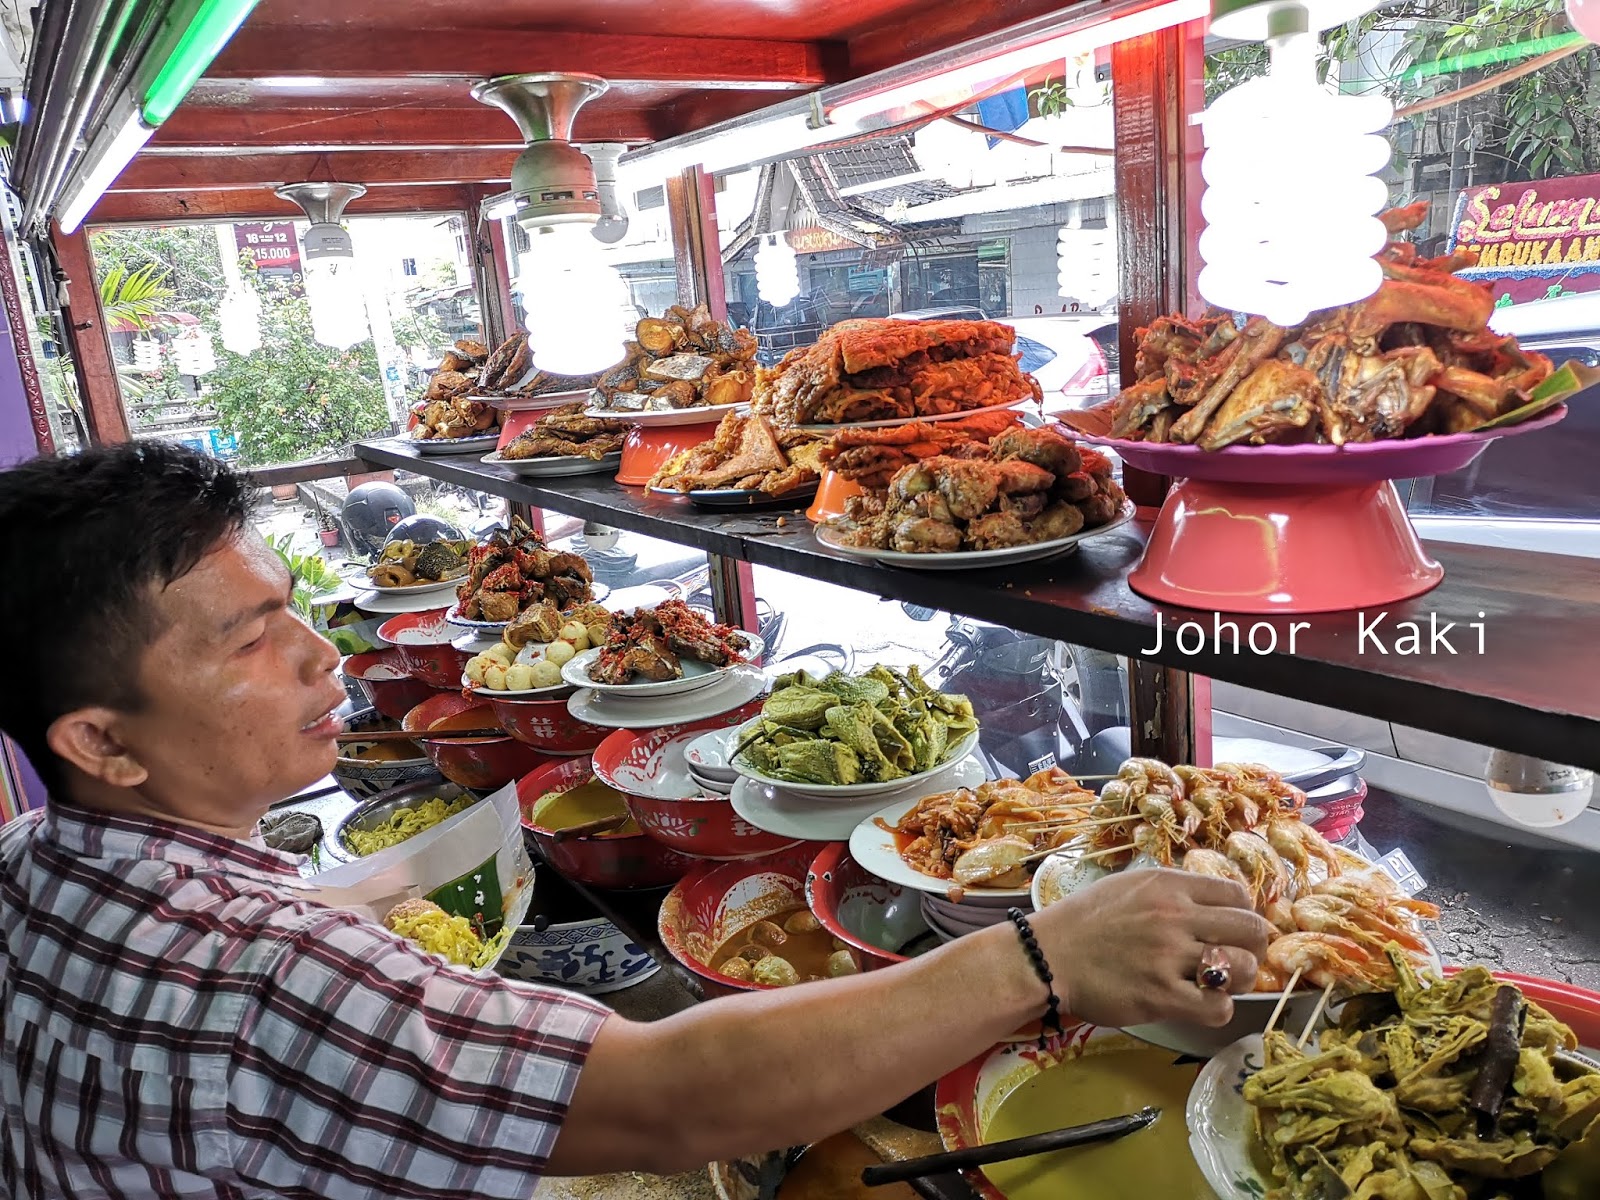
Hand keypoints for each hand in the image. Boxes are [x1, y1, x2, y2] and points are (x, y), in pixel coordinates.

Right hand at [1027, 868, 1271, 1027]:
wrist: (1047, 955)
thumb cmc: (1085, 921)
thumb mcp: (1129, 886)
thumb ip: (1172, 891)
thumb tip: (1212, 903)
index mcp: (1168, 886)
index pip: (1238, 895)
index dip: (1242, 915)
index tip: (1231, 930)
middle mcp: (1174, 916)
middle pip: (1251, 929)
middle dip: (1252, 947)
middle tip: (1235, 959)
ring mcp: (1168, 957)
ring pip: (1242, 968)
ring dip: (1237, 979)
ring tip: (1217, 983)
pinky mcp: (1161, 996)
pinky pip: (1219, 1007)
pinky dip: (1218, 1008)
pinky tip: (1199, 1004)